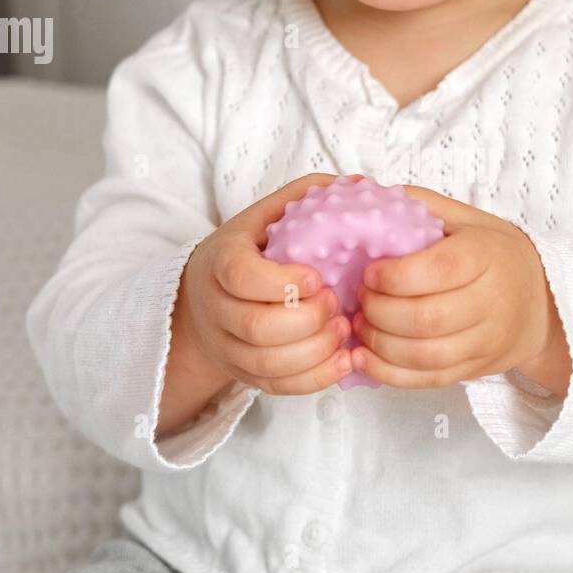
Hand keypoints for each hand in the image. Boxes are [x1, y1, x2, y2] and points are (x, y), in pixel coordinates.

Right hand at [165, 174, 361, 419]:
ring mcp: (226, 346)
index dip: (281, 282)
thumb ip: (310, 197)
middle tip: (337, 306)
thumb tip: (362, 185)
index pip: (240, 277)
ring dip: (314, 352)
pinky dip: (314, 379)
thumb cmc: (255, 248)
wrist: (209, 296)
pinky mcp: (243, 374)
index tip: (318, 277)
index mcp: (220, 260)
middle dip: (306, 321)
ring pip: (266, 363)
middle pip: (255, 327)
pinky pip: (277, 387)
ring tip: (344, 332)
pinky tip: (344, 361)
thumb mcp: (271, 214)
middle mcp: (216, 307)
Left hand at [348, 186, 568, 394]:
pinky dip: (389, 374)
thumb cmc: (491, 254)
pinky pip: (427, 381)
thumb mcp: (464, 220)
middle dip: (380, 311)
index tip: (370, 271)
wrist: (541, 302)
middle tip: (361, 298)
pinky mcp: (475, 370)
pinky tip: (365, 357)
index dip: (395, 275)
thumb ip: (416, 206)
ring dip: (380, 343)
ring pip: (425, 355)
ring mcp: (486, 342)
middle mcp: (492, 302)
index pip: (440, 270)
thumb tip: (354, 192)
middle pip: (427, 319)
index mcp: (488, 256)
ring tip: (360, 325)